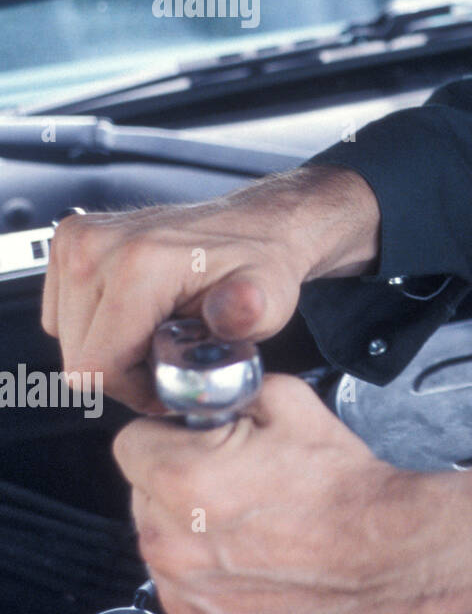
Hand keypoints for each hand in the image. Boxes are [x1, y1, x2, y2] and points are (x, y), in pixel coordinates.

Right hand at [41, 166, 378, 411]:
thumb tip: (234, 313)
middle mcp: (97, 245)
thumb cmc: (261, 264)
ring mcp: (79, 238)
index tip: (171, 381)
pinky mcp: (71, 239)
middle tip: (170, 357)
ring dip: (109, 348)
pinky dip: (96, 325)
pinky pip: (60, 312)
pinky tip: (139, 314)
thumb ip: (248, 316)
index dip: (134, 390)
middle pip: (78, 356)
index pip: (95, 366)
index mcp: (138, 263)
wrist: (258, 223)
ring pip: (65, 337)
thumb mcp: (269, 299)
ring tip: (158, 333)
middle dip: (123, 371)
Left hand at [113, 375, 471, 613]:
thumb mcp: (292, 403)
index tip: (194, 440)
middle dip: (179, 481)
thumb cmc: (346, 489)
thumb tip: (220, 394)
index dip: (168, 434)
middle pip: (143, 496)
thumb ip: (238, 392)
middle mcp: (173, 544)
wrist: (387, 550)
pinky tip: (255, 558)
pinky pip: (185, 593)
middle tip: (236, 480)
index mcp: (183, 480)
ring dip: (192, 531)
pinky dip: (211, 577)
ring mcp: (187, 595)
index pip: (131, 443)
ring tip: (252, 522)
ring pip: (162, 545)